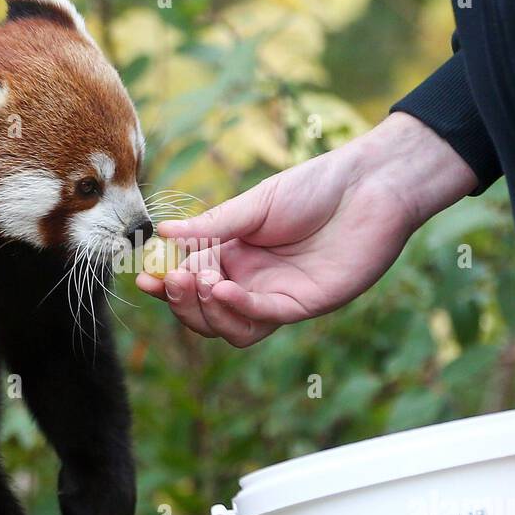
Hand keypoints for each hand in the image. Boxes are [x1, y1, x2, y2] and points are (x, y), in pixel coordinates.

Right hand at [136, 112, 476, 345]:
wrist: (370, 185)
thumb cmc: (317, 187)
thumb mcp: (255, 204)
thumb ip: (212, 226)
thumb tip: (161, 234)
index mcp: (234, 255)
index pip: (191, 283)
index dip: (167, 286)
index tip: (144, 279)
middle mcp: (252, 281)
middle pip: (206, 313)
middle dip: (182, 302)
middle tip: (171, 279)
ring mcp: (278, 296)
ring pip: (232, 329)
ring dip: (208, 312)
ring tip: (198, 282)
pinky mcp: (305, 304)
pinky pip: (265, 318)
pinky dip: (239, 307)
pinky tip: (222, 288)